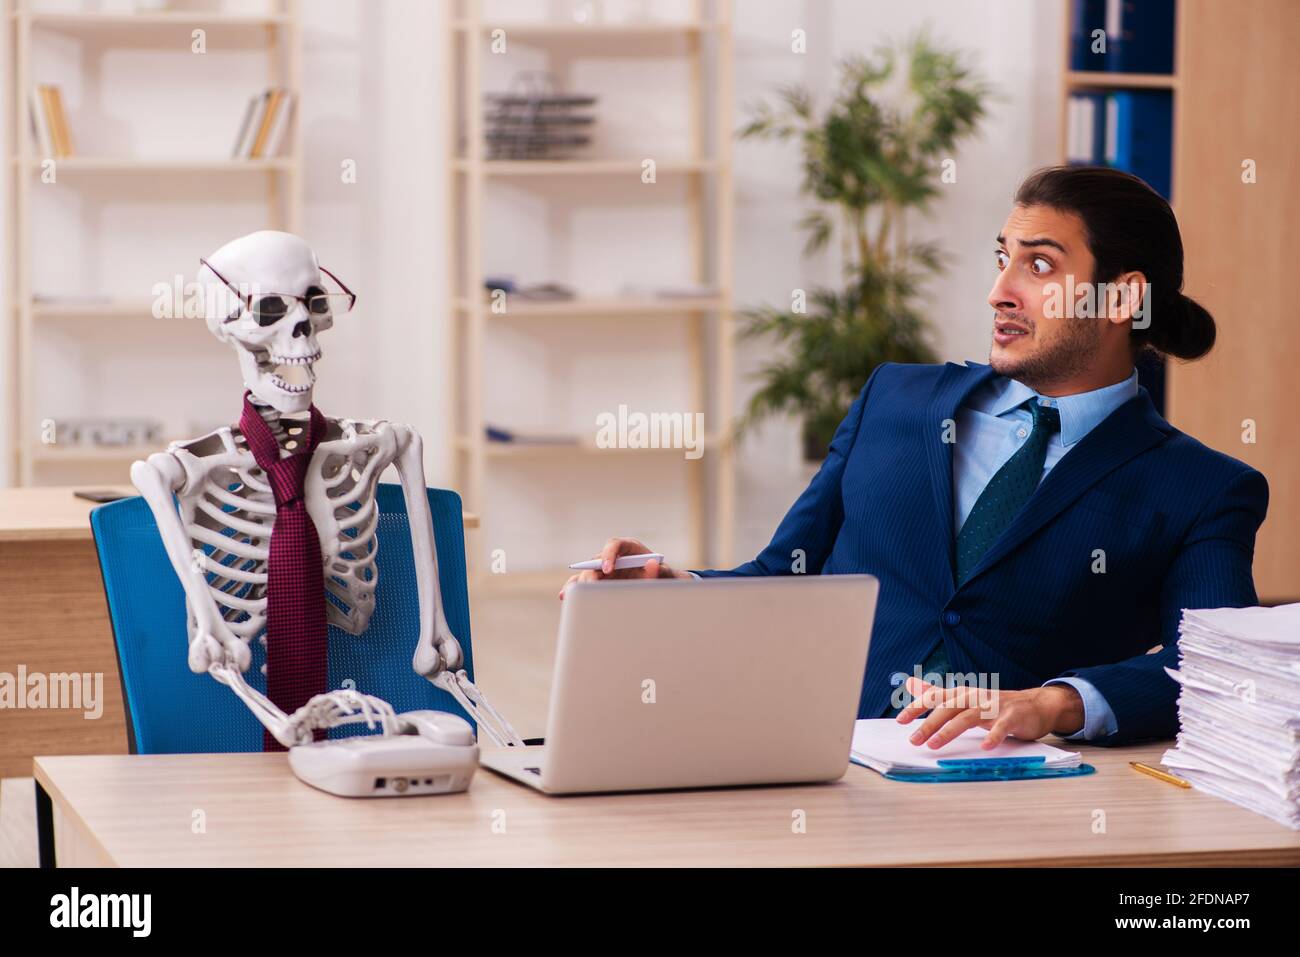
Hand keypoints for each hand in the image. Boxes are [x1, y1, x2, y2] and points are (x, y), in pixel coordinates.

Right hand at [557, 537, 690, 598]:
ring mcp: (605, 570)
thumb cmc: (664, 578)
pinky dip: (575, 589)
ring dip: (579, 582)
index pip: (614, 544)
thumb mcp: (667, 574)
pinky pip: (583, 584)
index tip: (608, 569)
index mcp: (629, 548)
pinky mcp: (600, 582)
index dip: (608, 554)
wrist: (661, 587)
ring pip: (587, 573)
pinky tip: (565, 596)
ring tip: (572, 593)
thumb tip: (653, 563)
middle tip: (591, 587)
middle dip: (592, 573)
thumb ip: (661, 571)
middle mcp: (614, 557)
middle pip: (597, 560)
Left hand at [895, 677, 1084, 750]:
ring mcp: (993, 706)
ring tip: (935, 744)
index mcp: (961, 694)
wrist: (1033, 705)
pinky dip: (993, 735)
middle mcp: (974, 697)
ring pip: (968, 717)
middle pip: (948, 709)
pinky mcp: (1012, 717)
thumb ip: (936, 693)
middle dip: (929, 724)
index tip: (900, 721)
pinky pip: (1001, 726)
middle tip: (914, 740)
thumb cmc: (993, 704)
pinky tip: (986, 747)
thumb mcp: (963, 698)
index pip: (935, 697)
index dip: (917, 707)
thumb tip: (910, 683)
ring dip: (950, 731)